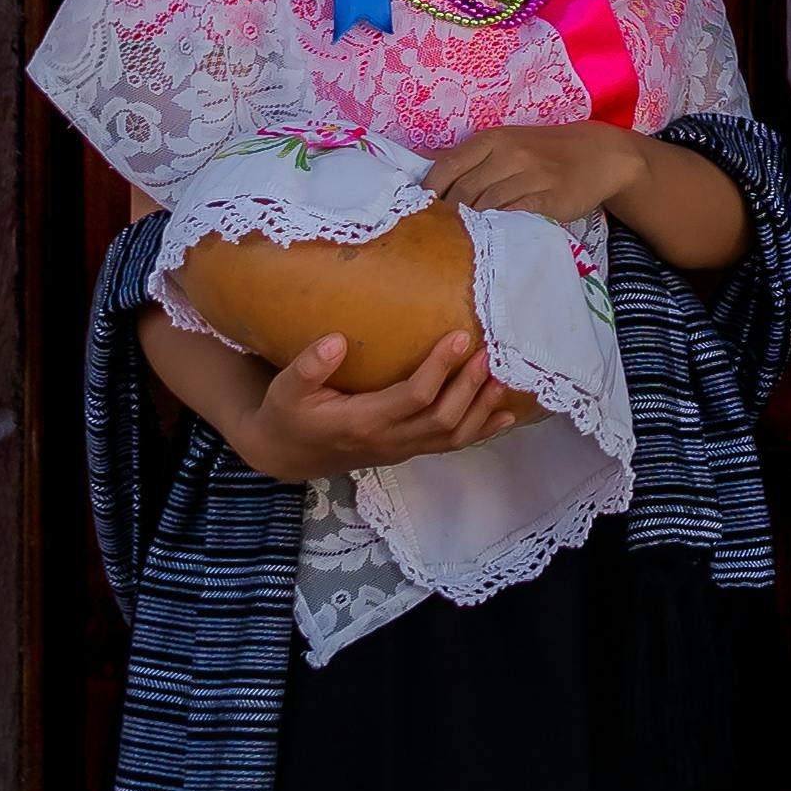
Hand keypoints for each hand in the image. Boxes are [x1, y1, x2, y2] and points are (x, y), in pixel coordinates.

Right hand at [242, 320, 526, 480]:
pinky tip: (505, 414)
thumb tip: (336, 341)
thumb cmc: (287, 414)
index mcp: (362, 422)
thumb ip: (308, 367)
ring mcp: (400, 450)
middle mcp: (388, 441)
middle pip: (443, 420)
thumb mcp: (285, 390)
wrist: (287, 454)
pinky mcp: (407, 450)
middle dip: (469, 386)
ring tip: (503, 378)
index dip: (440, 369)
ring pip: (453, 438)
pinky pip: (450, 445)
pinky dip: (481, 430)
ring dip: (482, 409)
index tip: (460, 336)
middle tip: (489, 352)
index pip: (413, 398)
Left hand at [423, 125, 644, 228]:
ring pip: (487, 206)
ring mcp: (532, 176)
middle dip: (445, 216)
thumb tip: (418, 167)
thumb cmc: (542, 151)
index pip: (448, 166)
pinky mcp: (551, 199)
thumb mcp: (505, 144)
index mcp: (493, 139)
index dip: (428, 192)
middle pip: (464, 191)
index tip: (417, 212)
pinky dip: (498, 229)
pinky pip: (516, 216)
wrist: (597, 154)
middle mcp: (511, 154)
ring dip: (468, 227)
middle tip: (432, 237)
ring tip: (455, 244)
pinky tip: (489, 241)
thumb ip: (467, 158)